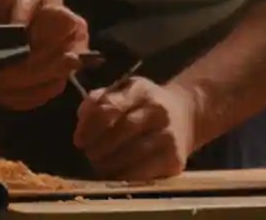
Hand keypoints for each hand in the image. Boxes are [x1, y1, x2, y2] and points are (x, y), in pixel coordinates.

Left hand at [73, 77, 196, 180]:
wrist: (186, 114)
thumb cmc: (144, 104)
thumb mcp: (123, 92)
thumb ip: (98, 101)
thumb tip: (81, 122)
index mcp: (141, 89)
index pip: (109, 106)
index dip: (90, 126)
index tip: (78, 140)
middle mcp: (158, 110)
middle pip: (121, 130)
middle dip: (98, 146)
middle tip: (88, 154)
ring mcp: (168, 134)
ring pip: (133, 152)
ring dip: (109, 163)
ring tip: (98, 166)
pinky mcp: (175, 158)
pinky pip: (145, 171)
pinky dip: (125, 175)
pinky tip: (115, 175)